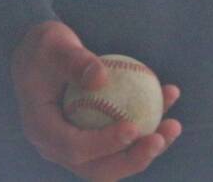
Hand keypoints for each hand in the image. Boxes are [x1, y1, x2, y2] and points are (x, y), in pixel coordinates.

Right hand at [11, 21, 180, 180]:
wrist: (39, 55)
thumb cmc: (44, 46)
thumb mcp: (54, 44)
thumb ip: (74, 60)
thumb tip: (101, 77)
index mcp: (41, 129)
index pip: (74, 148)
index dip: (104, 144)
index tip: (133, 127)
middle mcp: (58, 147)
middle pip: (98, 168)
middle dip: (133, 158)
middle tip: (160, 138)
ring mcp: (77, 147)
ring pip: (115, 161)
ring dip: (146, 149)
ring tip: (173, 126)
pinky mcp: (93, 140)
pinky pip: (121, 142)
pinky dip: (146, 129)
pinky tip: (168, 102)